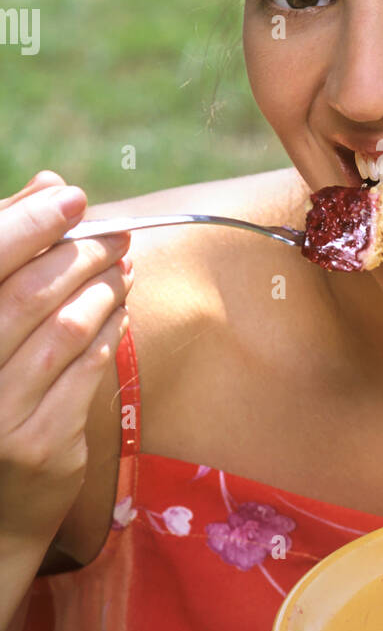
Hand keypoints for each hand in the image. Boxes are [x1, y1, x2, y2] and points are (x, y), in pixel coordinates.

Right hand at [0, 170, 132, 543]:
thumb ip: (9, 251)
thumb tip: (51, 184)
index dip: (30, 223)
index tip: (75, 199)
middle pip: (29, 294)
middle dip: (81, 255)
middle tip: (117, 234)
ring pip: (64, 330)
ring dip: (103, 289)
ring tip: (123, 267)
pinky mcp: (38, 446)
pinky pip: (87, 371)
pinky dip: (109, 332)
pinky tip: (119, 311)